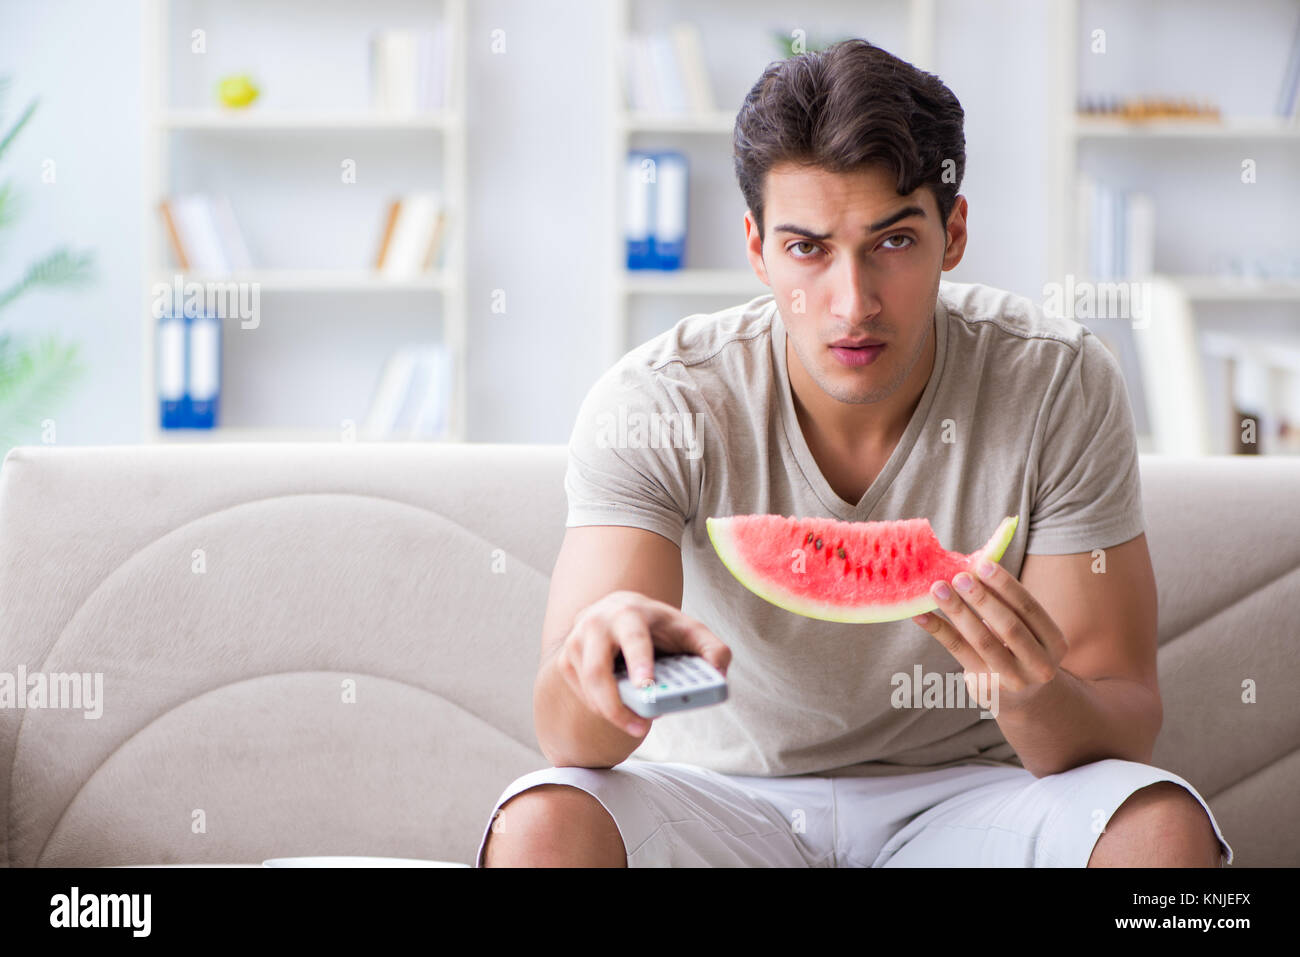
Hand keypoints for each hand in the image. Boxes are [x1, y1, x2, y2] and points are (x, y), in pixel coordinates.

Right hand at [556, 590, 731, 738]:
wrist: (618, 611)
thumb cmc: (658, 626)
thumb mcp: (689, 631)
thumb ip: (712, 650)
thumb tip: (718, 674)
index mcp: (629, 612)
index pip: (633, 638)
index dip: (640, 662)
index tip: (647, 687)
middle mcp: (597, 624)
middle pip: (599, 670)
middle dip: (617, 704)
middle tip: (641, 727)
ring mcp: (577, 642)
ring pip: (588, 688)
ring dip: (611, 712)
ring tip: (637, 725)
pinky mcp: (567, 661)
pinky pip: (582, 694)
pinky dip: (601, 708)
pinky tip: (620, 710)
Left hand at [910, 557, 1068, 712]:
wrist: (1023, 698)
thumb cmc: (1019, 647)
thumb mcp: (1026, 629)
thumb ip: (1007, 604)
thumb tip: (974, 564)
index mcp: (1054, 642)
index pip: (1030, 609)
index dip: (1007, 586)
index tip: (984, 564)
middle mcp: (1039, 664)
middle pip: (1008, 627)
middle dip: (982, 599)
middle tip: (959, 577)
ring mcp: (1012, 679)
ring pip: (982, 641)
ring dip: (958, 612)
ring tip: (937, 589)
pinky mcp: (985, 686)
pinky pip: (959, 652)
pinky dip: (938, 630)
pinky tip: (921, 615)